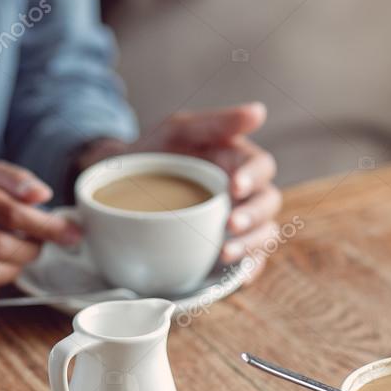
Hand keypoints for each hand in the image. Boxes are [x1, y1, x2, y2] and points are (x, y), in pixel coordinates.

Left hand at [82, 102, 280, 280]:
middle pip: (268, 204)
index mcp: (239, 162)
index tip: (234, 186)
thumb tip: (259, 111)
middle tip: (230, 223)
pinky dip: (248, 271)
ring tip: (224, 253)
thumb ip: (216, 122)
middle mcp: (245, 194)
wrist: (122, 184)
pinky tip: (240, 279)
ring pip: (264, 235)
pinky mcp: (227, 248)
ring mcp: (238, 222)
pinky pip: (248, 262)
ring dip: (251, 246)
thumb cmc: (156, 151)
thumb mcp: (178, 130)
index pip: (261, 167)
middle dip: (253, 216)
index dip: (254, 177)